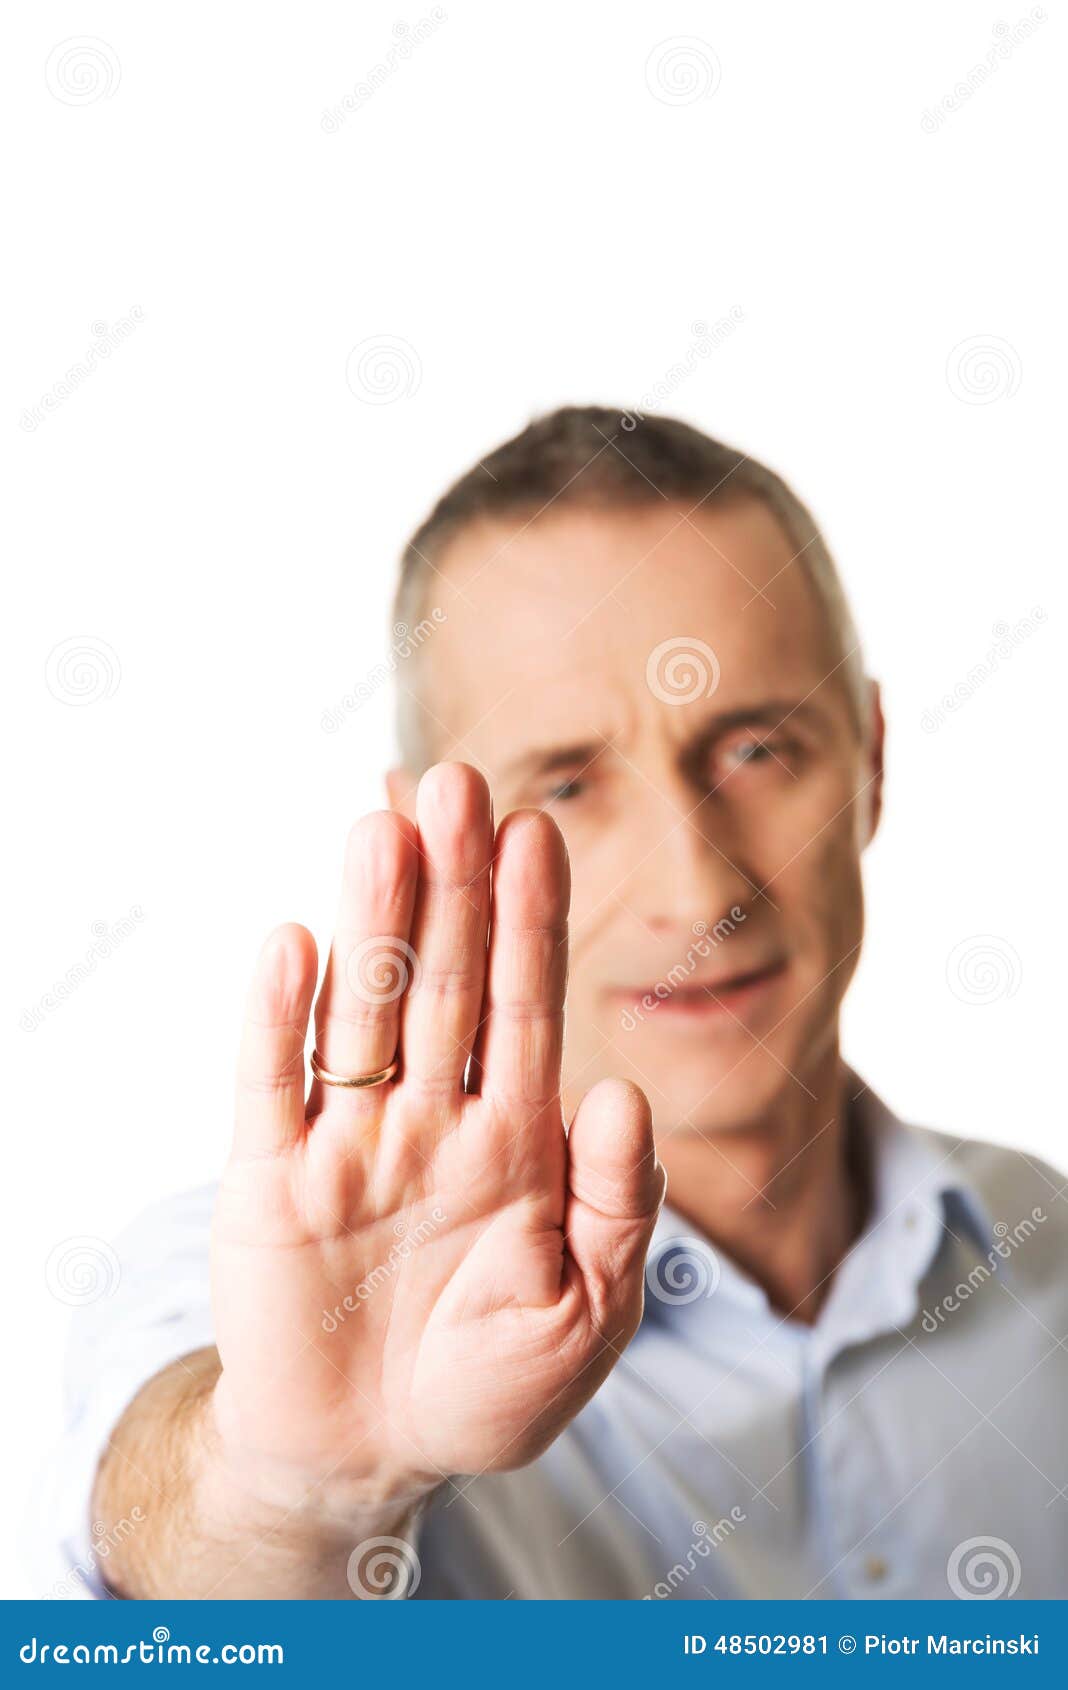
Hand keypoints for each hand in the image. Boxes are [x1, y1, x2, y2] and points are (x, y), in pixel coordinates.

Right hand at [210, 762, 664, 1516]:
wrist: (370, 1456)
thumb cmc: (489, 1385)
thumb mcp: (587, 1313)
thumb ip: (615, 1206)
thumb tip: (622, 1093)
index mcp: (514, 1139)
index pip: (526, 1006)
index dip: (532, 920)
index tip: (538, 830)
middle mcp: (432, 1118)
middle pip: (444, 979)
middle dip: (453, 882)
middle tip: (456, 779)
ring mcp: (350, 1141)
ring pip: (363, 1009)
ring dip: (373, 919)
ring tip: (384, 822)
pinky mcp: (270, 1182)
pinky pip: (273, 1086)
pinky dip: (280, 1019)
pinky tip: (293, 943)